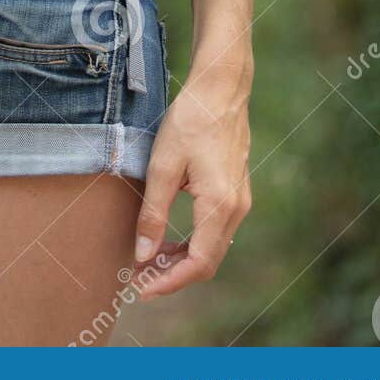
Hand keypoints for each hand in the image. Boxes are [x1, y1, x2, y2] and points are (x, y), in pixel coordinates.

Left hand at [131, 63, 252, 298]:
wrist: (220, 90)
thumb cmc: (191, 121)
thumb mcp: (163, 166)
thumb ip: (154, 214)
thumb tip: (142, 256)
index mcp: (219, 205)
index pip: (198, 264)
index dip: (169, 282)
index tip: (141, 289)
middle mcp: (237, 209)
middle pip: (208, 262)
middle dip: (173, 275)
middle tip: (139, 276)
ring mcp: (240, 201)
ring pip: (213, 248)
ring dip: (183, 260)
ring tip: (148, 258)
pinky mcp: (237, 192)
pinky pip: (217, 231)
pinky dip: (193, 243)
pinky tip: (169, 238)